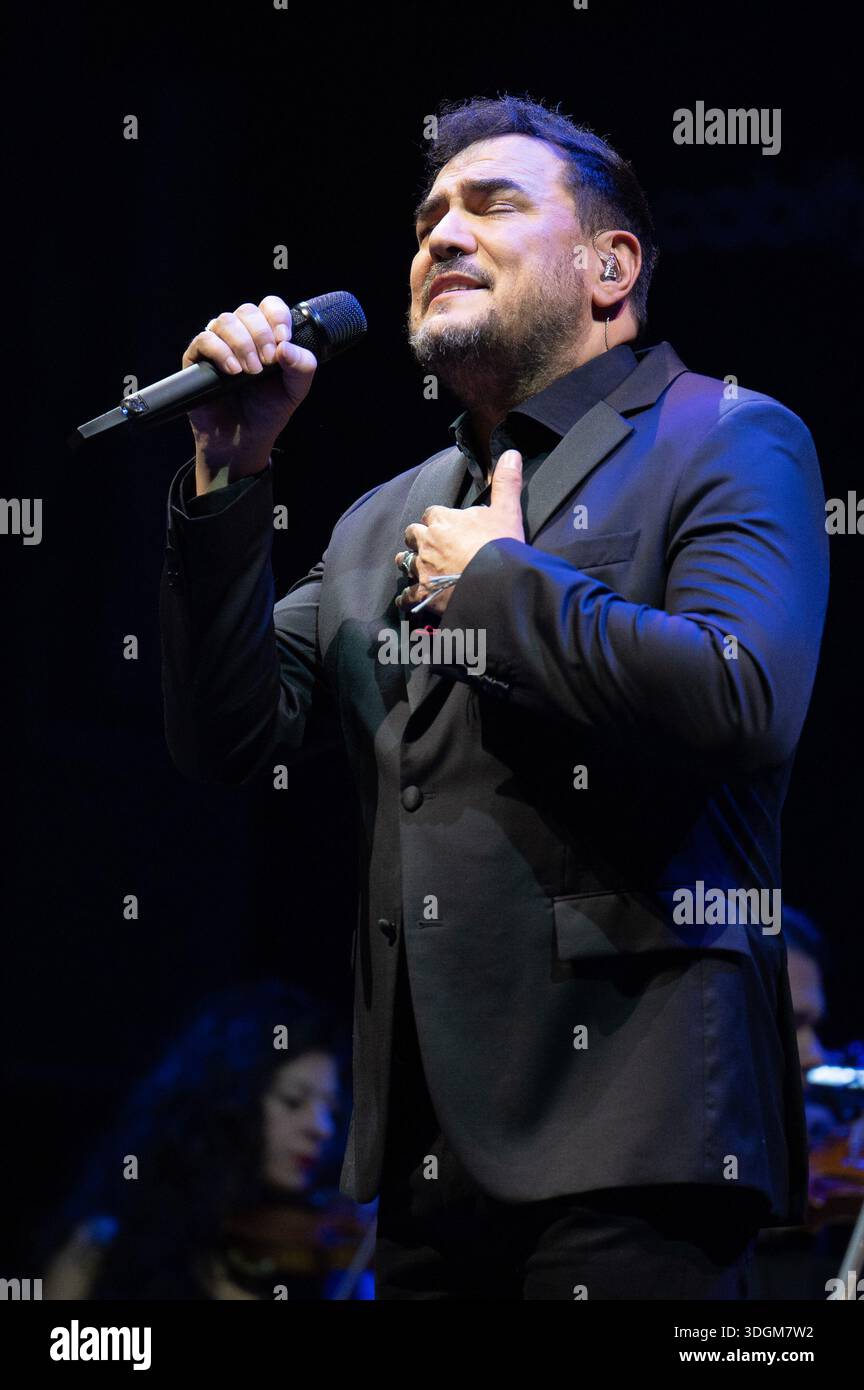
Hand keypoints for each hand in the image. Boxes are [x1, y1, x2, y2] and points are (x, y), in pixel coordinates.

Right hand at [183, 295, 317, 488]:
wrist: (243, 440)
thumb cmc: (267, 412)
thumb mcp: (295, 390)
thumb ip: (302, 367)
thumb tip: (286, 347)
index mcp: (266, 336)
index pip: (270, 306)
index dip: (277, 317)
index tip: (283, 340)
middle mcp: (241, 335)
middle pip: (247, 310)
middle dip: (261, 334)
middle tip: (267, 363)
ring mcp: (218, 344)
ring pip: (225, 321)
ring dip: (242, 344)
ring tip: (251, 372)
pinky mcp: (197, 358)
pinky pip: (205, 339)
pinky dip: (221, 352)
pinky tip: (233, 372)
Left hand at [395, 450, 524, 614]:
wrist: (496, 582)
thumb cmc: (501, 545)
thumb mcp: (507, 510)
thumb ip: (506, 482)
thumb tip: (512, 453)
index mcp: (444, 521)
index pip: (432, 513)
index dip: (438, 519)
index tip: (445, 524)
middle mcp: (428, 542)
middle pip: (413, 534)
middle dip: (418, 538)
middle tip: (428, 544)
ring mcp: (423, 568)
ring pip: (404, 561)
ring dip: (408, 562)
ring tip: (416, 567)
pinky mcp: (423, 593)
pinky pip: (407, 595)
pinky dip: (406, 597)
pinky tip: (408, 600)